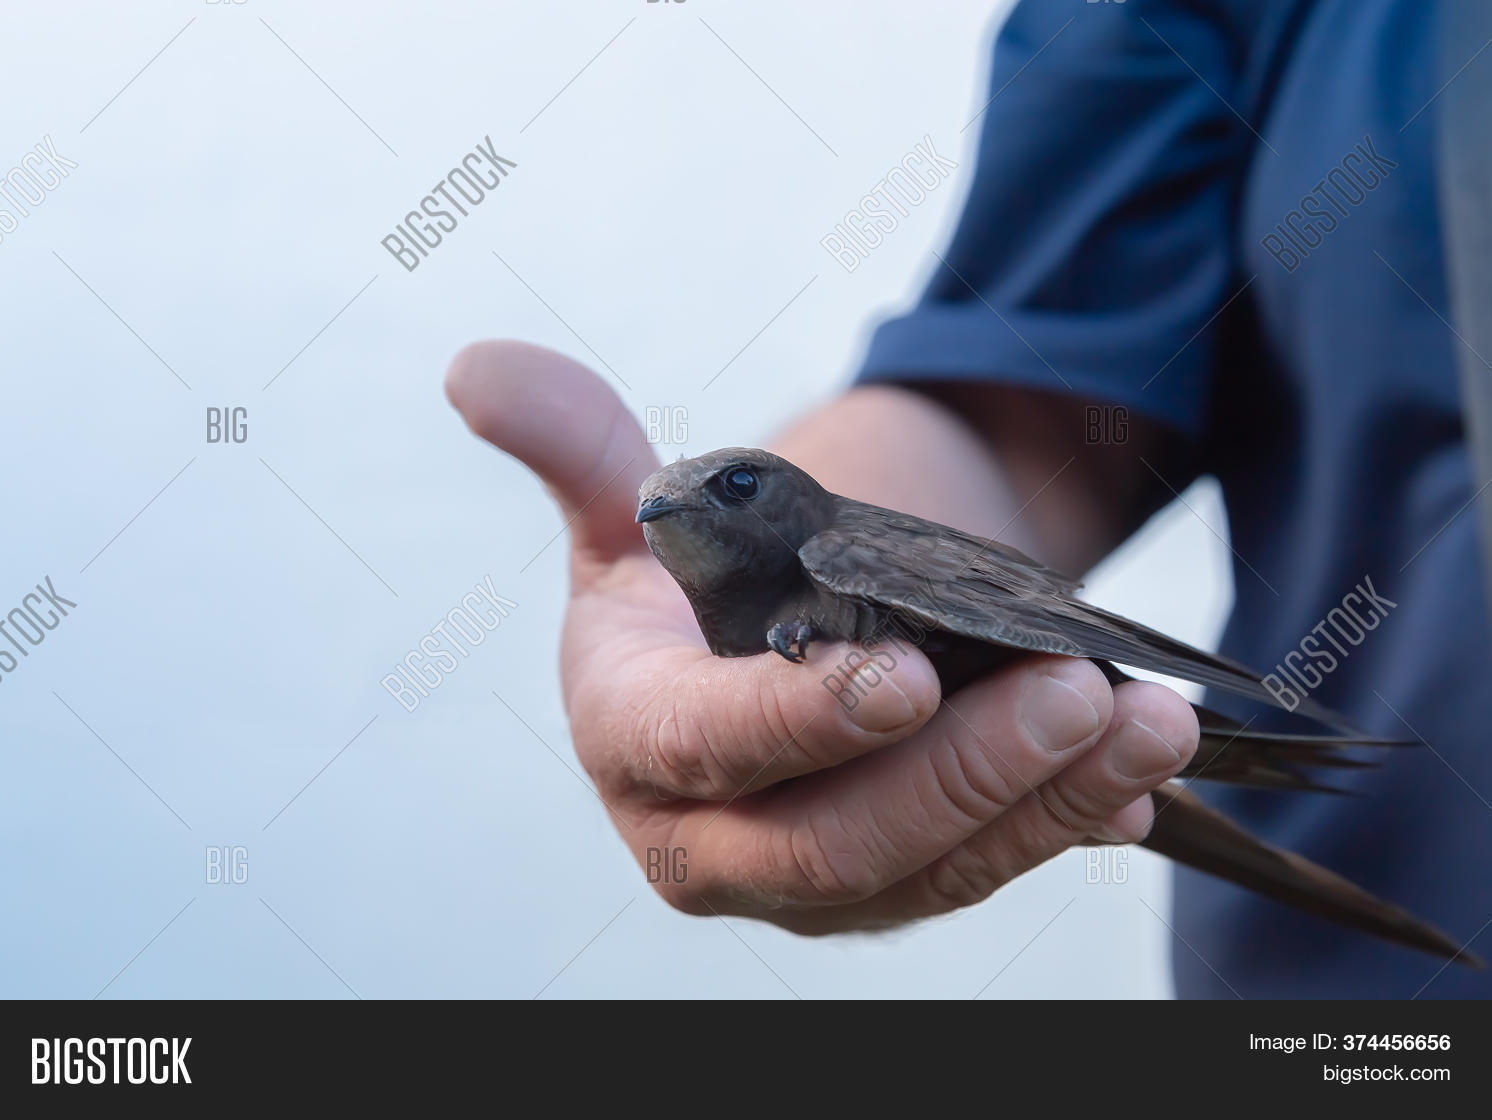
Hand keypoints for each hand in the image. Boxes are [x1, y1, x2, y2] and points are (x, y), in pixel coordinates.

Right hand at [446, 341, 1198, 932]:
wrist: (752, 648)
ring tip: (1144, 725)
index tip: (901, 676)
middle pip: (836, 840)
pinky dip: (1060, 830)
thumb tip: (476, 365)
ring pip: (928, 870)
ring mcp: (811, 873)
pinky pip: (977, 873)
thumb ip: (573, 445)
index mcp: (635, 739)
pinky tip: (1131, 784)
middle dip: (962, 775)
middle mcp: (712, 834)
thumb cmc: (686, 583)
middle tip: (1076, 694)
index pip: (705, 748)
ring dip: (1045, 802)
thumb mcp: (632, 511)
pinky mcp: (892, 881)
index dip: (795, 721)